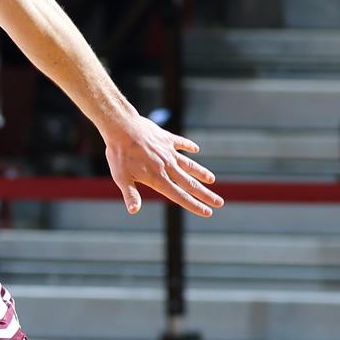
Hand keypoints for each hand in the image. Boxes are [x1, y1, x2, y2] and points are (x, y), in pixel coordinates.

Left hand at [102, 113, 221, 216]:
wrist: (122, 127)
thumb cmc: (119, 154)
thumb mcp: (121, 177)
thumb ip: (130, 194)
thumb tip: (134, 211)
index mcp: (158, 178)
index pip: (180, 196)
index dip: (195, 205)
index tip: (208, 212)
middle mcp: (167, 166)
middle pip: (190, 184)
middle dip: (205, 194)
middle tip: (219, 202)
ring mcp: (168, 151)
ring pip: (189, 165)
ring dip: (201, 173)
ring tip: (212, 180)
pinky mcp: (166, 138)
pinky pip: (181, 143)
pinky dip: (189, 146)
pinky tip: (196, 149)